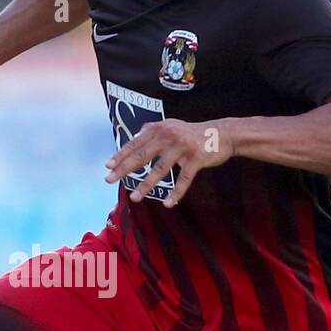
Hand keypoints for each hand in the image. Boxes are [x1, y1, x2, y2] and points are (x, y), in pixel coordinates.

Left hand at [104, 118, 235, 205]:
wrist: (223, 133)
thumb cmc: (193, 133)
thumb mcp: (172, 126)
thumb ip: (154, 130)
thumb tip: (135, 134)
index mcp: (160, 129)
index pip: (135, 143)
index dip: (120, 155)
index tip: (108, 166)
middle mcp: (169, 136)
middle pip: (142, 155)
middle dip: (124, 169)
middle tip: (110, 180)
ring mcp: (183, 147)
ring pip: (160, 169)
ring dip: (146, 185)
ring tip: (134, 198)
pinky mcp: (197, 158)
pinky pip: (184, 179)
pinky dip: (176, 193)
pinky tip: (168, 204)